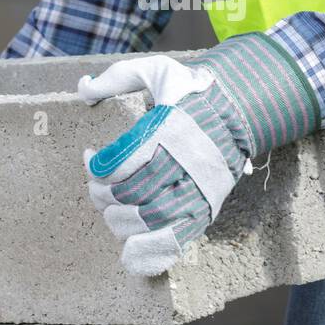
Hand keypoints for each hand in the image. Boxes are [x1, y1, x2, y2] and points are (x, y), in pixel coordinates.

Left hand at [78, 54, 253, 276]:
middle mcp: (184, 162)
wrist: (241, 110)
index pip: (120, 162)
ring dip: (119, 221)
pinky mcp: (205, 209)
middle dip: (103, 195)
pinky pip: (176, 240)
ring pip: (148, 221)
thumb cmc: (193, 91)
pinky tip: (129, 253)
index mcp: (169, 129)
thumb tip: (82, 88)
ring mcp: (197, 189)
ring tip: (112, 209)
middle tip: (98, 187)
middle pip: (129, 194)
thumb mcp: (157, 70)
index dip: (95, 167)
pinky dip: (150, 252)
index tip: (90, 157)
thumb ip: (118, 77)